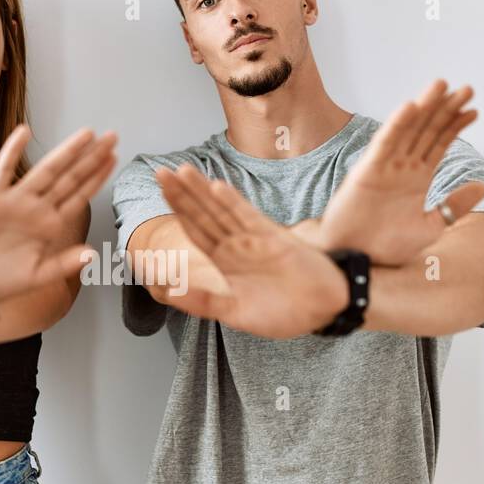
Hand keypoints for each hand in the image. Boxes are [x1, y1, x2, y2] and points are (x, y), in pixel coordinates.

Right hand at [0, 124, 115, 300]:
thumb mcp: (36, 276)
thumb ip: (63, 264)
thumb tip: (92, 253)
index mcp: (49, 226)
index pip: (79, 196)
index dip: (97, 178)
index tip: (114, 159)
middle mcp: (36, 209)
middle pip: (70, 178)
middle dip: (92, 158)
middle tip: (113, 137)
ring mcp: (14, 201)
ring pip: (46, 170)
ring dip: (66, 151)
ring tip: (87, 134)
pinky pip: (3, 170)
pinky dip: (13, 151)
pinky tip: (25, 133)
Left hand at [155, 164, 348, 337]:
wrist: (325, 308)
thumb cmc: (284, 311)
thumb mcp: (234, 312)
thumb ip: (201, 301)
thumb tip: (166, 294)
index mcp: (225, 261)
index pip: (195, 231)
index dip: (177, 211)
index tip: (159, 193)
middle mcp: (236, 245)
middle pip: (203, 215)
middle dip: (181, 194)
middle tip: (160, 172)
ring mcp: (254, 239)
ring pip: (222, 211)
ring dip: (203, 191)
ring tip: (183, 171)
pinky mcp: (274, 239)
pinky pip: (250, 218)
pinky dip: (234, 204)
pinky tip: (218, 189)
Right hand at [315, 79, 483, 263]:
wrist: (357, 259)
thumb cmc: (387, 246)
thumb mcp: (431, 226)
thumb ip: (455, 205)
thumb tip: (482, 186)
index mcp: (417, 179)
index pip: (439, 144)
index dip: (456, 126)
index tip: (474, 111)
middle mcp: (402, 168)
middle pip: (427, 131)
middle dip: (446, 109)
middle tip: (467, 89)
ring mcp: (385, 167)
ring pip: (408, 130)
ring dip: (424, 107)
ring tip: (442, 86)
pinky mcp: (368, 171)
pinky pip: (385, 144)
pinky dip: (396, 125)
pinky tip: (410, 108)